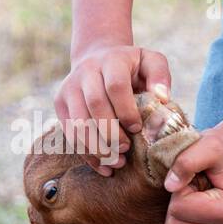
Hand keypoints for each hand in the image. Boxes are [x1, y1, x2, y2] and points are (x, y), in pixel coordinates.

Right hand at [54, 42, 172, 175]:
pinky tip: (104, 166)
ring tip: (117, 162)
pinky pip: (70, 133)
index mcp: (111, 60)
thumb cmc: (131, 67)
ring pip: (78, 122)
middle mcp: (86, 71)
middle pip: (95, 105)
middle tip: (126, 149)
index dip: (126, 110)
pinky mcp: (60, 103)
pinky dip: (87, 153)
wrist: (97, 56)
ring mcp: (70, 87)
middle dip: (111, 133)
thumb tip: (162, 98)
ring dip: (98, 147)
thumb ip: (160, 76)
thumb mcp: (150, 62)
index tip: (137, 128)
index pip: (115, 86)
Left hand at [162, 118, 222, 223]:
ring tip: (197, 190)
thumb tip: (169, 186)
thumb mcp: (206, 146)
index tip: (198, 176)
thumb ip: (186, 162)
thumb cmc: (221, 149)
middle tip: (196, 183)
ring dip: (179, 207)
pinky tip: (196, 200)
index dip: (180, 187)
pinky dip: (181, 214)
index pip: (179, 209)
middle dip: (178, 200)